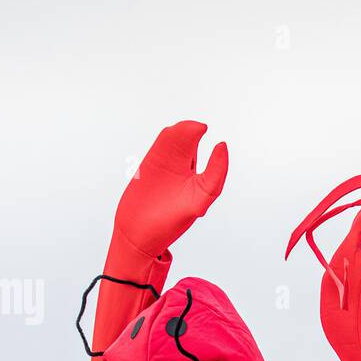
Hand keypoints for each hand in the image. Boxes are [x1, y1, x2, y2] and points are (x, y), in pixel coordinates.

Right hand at [113, 120, 228, 259]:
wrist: (138, 232)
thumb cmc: (169, 224)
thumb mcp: (198, 202)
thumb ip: (213, 177)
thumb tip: (222, 146)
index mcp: (202, 185)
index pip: (214, 164)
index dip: (218, 157)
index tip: (220, 145)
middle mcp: (186, 172)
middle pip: (192, 146)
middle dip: (194, 136)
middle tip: (198, 129)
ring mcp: (168, 166)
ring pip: (177, 141)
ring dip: (181, 133)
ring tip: (183, 130)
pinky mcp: (152, 163)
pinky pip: (162, 145)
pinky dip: (168, 137)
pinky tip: (171, 133)